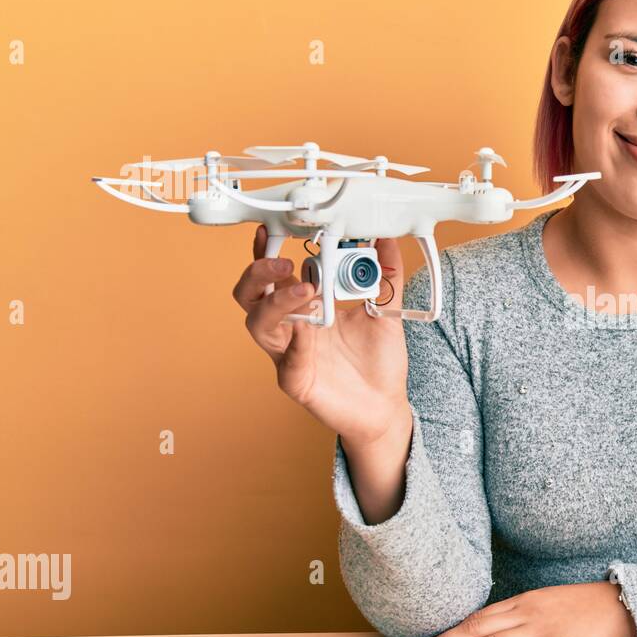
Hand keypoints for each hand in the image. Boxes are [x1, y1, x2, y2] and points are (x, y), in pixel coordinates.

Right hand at [232, 224, 409, 444]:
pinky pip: (286, 364)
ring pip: (258, 326)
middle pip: (250, 296)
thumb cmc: (377, 361)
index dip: (264, 252)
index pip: (273, 275)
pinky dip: (296, 345)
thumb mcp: (386, 310)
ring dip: (277, 304)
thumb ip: (385, 274)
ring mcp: (289, 355)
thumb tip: (386, 237)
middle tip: (286, 263)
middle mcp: (289, 328)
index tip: (269, 229)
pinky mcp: (297, 382)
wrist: (386, 406)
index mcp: (304, 307)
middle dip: (259, 274)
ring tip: (305, 292)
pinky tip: (308, 333)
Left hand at [406, 582, 636, 636]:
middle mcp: (527, 613)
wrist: (624, 604)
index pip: (478, 617)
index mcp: (524, 600)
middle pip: (476, 630)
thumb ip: (522, 611)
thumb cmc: (587, 604)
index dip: (450, 630)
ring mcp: (541, 631)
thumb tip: (494, 626)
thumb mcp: (549, 599)